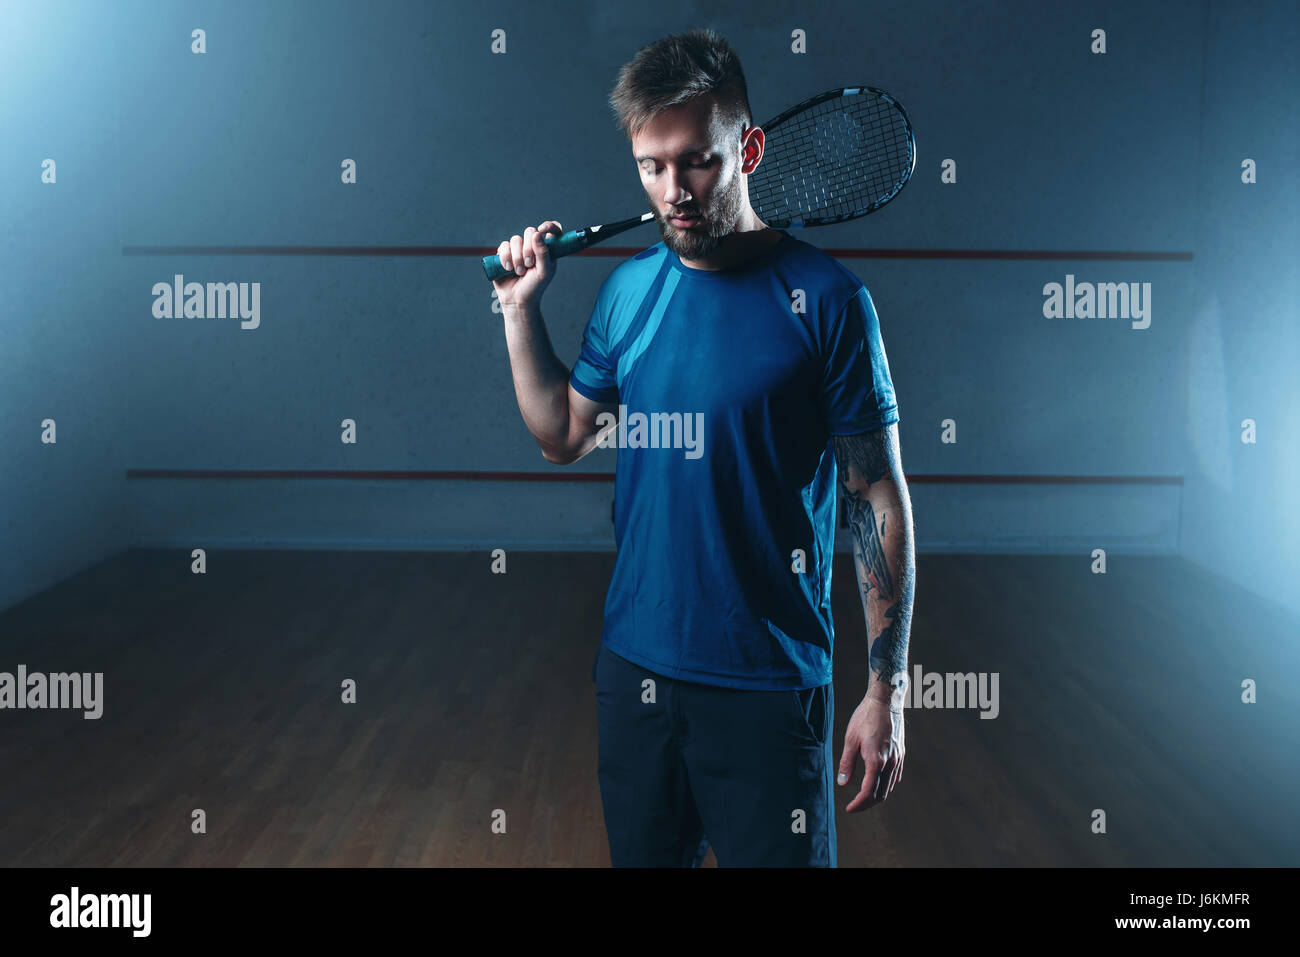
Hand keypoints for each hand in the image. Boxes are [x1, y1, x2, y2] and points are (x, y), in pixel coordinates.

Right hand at [493, 220, 562, 308]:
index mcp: (547, 249)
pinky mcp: (504, 254)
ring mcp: (518, 249)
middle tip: (529, 264)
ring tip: (519, 272)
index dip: (549, 226)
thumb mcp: (544, 272)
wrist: (517, 300)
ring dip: (517, 257)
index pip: (552, 229)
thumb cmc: (534, 287)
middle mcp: (532, 246)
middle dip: (528, 248)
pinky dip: (505, 257)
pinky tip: (508, 268)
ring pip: (515, 239)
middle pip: (530, 231)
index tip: (542, 229)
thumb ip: (543, 253)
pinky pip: (503, 246)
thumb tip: (538, 234)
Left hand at [836, 688, 904, 811]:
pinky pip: (895, 776)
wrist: (885, 701)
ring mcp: (898, 758)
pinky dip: (886, 785)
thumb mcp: (850, 739)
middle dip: (867, 804)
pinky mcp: (901, 753)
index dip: (858, 804)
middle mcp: (890, 762)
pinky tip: (878, 784)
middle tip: (854, 806)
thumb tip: (842, 783)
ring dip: (877, 796)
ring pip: (889, 787)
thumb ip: (847, 763)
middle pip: (880, 794)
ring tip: (863, 798)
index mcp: (876, 760)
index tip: (849, 809)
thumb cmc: (865, 717)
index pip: (868, 792)